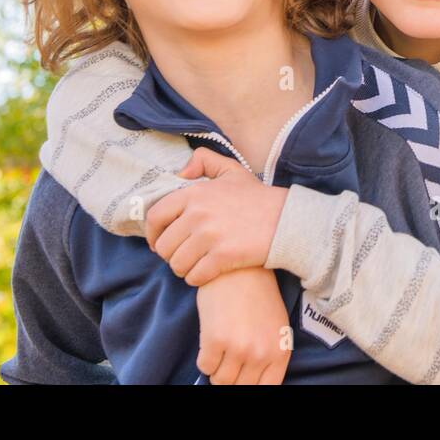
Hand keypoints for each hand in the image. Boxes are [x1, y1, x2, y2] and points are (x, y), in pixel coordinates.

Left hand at [146, 150, 288, 282]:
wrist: (286, 220)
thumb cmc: (258, 198)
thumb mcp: (232, 170)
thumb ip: (204, 160)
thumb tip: (181, 171)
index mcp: (194, 193)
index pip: (155, 216)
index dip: (153, 233)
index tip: (159, 242)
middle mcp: (197, 214)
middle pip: (165, 246)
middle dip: (171, 255)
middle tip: (183, 256)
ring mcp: (209, 236)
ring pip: (177, 264)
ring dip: (183, 268)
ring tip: (195, 265)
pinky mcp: (222, 256)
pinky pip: (194, 276)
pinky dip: (197, 278)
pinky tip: (207, 273)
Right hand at [196, 267, 292, 384]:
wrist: (239, 267)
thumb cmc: (257, 296)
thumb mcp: (275, 326)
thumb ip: (269, 355)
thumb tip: (254, 381)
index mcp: (280, 351)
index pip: (267, 389)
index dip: (250, 386)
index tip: (241, 379)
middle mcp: (261, 353)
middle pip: (240, 387)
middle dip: (232, 377)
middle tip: (227, 361)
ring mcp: (239, 348)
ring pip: (220, 380)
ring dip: (217, 368)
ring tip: (220, 349)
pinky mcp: (216, 340)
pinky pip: (205, 366)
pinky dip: (205, 358)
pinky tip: (211, 339)